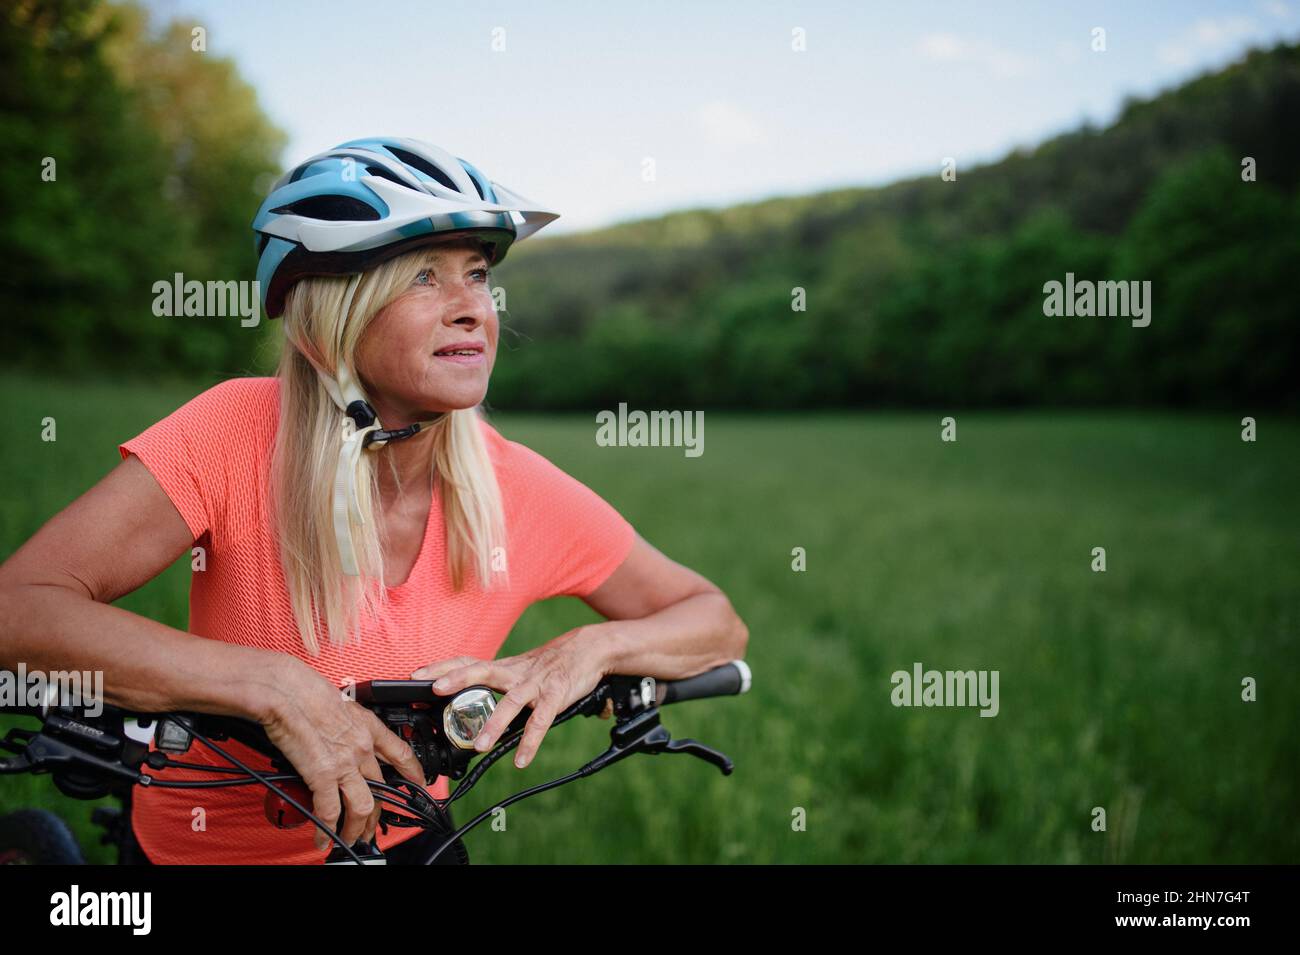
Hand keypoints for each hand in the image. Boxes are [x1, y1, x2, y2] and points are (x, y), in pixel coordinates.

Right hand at [259, 658, 426, 850]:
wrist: (284, 690)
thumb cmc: (302, 689)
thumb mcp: (337, 702)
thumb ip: (344, 723)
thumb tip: (337, 736)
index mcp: (367, 726)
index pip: (401, 753)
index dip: (413, 772)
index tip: (418, 783)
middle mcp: (361, 746)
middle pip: (381, 789)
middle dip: (376, 815)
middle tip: (371, 828)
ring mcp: (345, 763)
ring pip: (362, 807)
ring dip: (356, 829)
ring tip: (351, 839)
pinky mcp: (323, 775)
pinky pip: (329, 812)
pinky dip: (326, 831)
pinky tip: (322, 839)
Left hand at [411, 628, 609, 768]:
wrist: (588, 649)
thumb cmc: (549, 664)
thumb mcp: (518, 670)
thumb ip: (496, 685)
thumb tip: (466, 704)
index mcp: (503, 667)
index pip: (467, 662)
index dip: (442, 667)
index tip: (416, 675)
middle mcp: (515, 672)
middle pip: (482, 670)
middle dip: (457, 679)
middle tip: (435, 690)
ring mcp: (535, 683)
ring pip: (510, 701)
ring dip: (494, 723)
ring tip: (479, 745)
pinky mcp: (556, 695)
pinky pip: (541, 720)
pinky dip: (531, 741)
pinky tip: (521, 760)